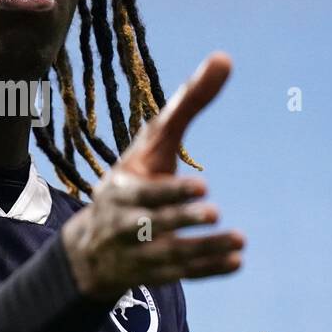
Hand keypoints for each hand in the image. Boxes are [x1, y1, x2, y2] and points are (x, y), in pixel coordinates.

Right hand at [60, 52, 244, 302]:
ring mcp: (137, 254)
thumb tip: (225, 57)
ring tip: (238, 240)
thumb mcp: (151, 143)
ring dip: (204, 250)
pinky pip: (181, 275)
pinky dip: (208, 270)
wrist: (93, 247)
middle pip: (153, 225)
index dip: (170, 193)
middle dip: (181, 220)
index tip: (202, 189)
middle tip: (214, 213)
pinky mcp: (153, 275)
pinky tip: (236, 261)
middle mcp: (124, 224)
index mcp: (119, 189)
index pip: (144, 193)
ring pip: (170, 255)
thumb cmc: (132, 179)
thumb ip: (186, 104)